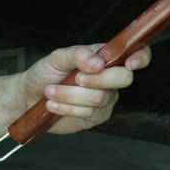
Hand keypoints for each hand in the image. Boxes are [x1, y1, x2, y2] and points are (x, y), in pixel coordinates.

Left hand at [13, 44, 151, 134]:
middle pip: (124, 78)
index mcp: (106, 57)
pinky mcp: (96, 116)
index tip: (130, 63)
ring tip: (50, 91)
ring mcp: (106, 98)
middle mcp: (111, 77)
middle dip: (97, 79)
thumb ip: (78, 54)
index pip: (136, 53)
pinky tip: (53, 105)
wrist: (29, 96)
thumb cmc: (45, 73)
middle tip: (74, 78)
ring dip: (71, 94)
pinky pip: (89, 112)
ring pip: (100, 97)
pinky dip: (67, 107)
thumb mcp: (57, 57)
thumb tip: (98, 62)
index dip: (141, 57)